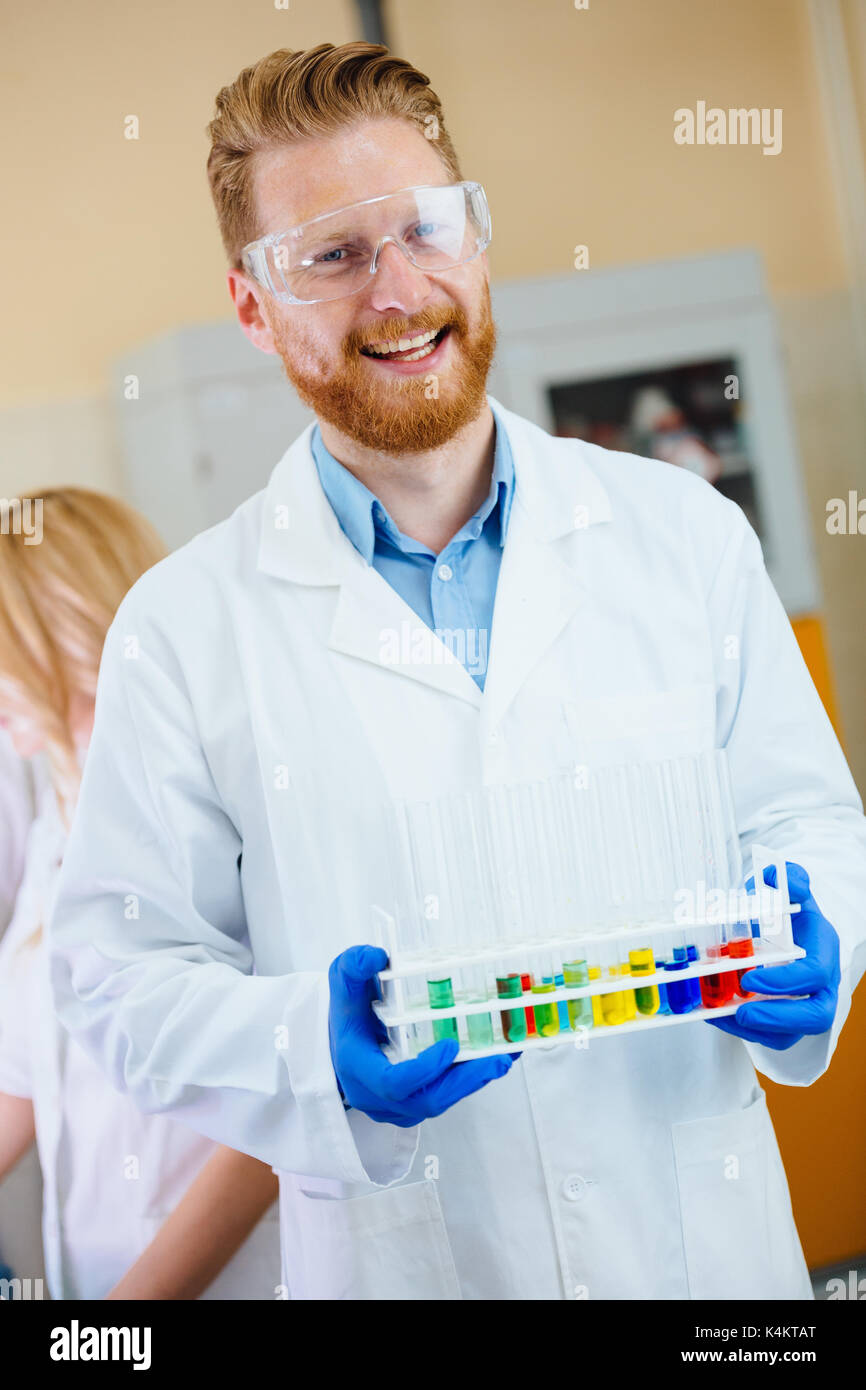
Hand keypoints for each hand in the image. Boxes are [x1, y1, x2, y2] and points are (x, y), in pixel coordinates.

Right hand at [328, 945, 514, 1125]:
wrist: (339, 1045)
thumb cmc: (346, 1014)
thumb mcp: (342, 982)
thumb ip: (353, 966)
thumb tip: (376, 956)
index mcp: (359, 1068)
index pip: (393, 1083)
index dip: (424, 1070)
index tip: (450, 1045)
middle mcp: (377, 1096)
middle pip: (427, 1100)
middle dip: (465, 1081)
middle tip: (497, 1059)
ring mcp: (397, 1106)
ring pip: (440, 1102)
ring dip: (474, 1081)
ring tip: (505, 1056)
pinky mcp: (413, 1106)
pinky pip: (444, 1098)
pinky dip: (469, 1080)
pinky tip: (494, 1059)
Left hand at [707, 862, 839, 1050]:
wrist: (793, 928)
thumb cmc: (792, 910)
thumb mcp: (790, 887)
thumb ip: (788, 878)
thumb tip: (778, 877)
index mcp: (824, 950)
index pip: (815, 973)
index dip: (786, 981)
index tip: (751, 979)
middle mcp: (822, 985)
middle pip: (815, 1015)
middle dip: (778, 1019)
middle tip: (741, 1012)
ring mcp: (805, 1005)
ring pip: (791, 1035)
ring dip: (754, 1030)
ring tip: (719, 1015)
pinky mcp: (785, 1019)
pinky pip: (770, 1037)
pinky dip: (741, 1031)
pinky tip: (714, 1014)